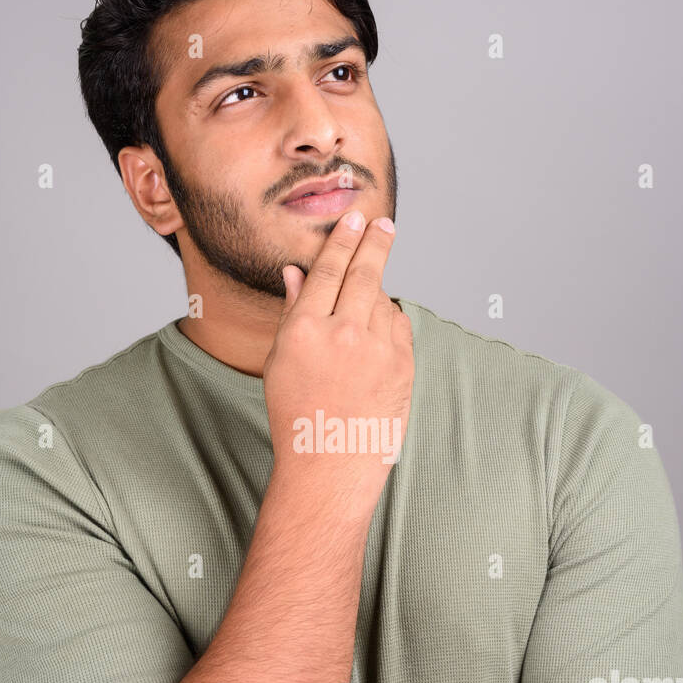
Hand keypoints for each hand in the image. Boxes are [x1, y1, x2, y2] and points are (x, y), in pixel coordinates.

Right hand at [263, 210, 413, 518]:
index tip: (354, 219)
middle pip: (364, 273)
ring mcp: (376, 350)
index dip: (342, 240)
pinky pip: (399, 327)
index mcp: (304, 330)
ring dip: (376, 296)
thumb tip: (296, 272)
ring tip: (362, 315)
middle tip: (381, 222)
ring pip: (383, 301)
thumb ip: (293, 312)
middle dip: (374, 242)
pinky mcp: (402, 365)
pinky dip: (390, 323)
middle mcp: (342, 333)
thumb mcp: (280, 362)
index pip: (327, 270)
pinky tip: (377, 334)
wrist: (330, 464)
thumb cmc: (298, 414)